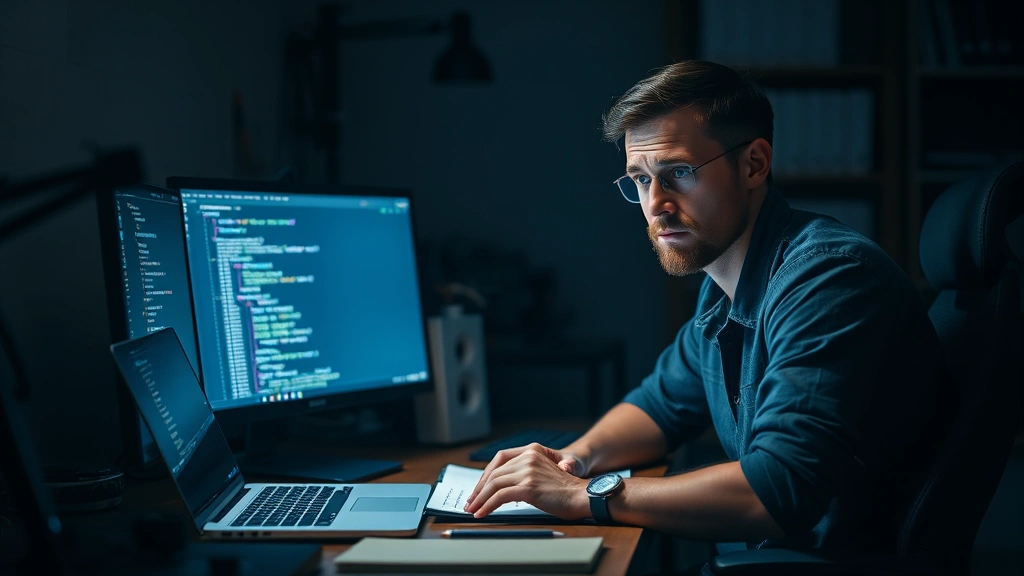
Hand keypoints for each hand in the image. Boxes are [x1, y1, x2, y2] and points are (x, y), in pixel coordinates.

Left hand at [464, 443, 590, 519]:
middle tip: (471, 502)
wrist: (583, 497)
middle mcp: (529, 457)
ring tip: (473, 510)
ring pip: (494, 484)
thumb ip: (524, 474)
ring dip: (480, 499)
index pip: (500, 458)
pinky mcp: (529, 487)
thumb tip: (500, 488)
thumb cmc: (564, 491)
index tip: (478, 487)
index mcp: (532, 451)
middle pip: (494, 472)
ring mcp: (528, 471)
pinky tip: (482, 512)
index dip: (486, 474)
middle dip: (479, 488)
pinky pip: (500, 496)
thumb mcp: (542, 475)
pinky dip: (487, 505)